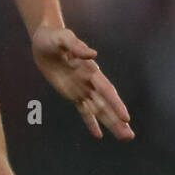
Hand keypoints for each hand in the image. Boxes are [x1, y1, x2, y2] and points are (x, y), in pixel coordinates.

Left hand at [31, 26, 133, 140]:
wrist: (44, 41)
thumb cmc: (55, 38)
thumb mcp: (63, 38)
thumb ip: (77, 46)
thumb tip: (92, 54)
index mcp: (90, 70)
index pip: (106, 90)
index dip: (116, 104)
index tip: (125, 117)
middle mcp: (90, 82)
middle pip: (107, 105)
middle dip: (117, 121)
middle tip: (130, 136)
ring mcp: (82, 89)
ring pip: (99, 110)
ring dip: (111, 124)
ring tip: (125, 137)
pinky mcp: (72, 94)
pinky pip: (83, 111)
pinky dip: (91, 122)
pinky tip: (99, 135)